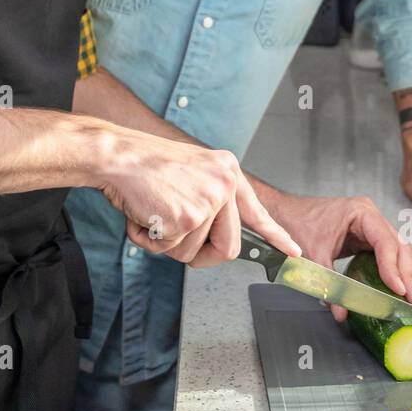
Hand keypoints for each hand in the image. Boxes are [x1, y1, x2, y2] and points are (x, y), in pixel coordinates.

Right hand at [98, 130, 301, 268]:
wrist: (119, 155)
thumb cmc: (146, 165)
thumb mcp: (192, 173)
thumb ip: (209, 201)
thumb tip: (217, 238)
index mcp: (227, 171)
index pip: (256, 211)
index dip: (275, 235)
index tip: (292, 251)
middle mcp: (224, 185)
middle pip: (228, 247)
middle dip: (201, 255)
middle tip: (175, 242)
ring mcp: (208, 202)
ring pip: (193, 252)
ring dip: (167, 243)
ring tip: (153, 213)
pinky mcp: (188, 218)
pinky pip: (170, 249)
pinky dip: (150, 240)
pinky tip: (144, 214)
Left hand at [262, 191, 411, 322]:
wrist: (285, 213)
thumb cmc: (298, 223)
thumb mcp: (314, 255)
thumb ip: (329, 285)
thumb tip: (341, 312)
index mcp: (361, 212)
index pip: (385, 242)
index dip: (394, 268)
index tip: (398, 290)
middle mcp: (371, 216)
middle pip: (399, 246)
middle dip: (407, 275)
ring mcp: (371, 226)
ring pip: (399, 251)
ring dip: (406, 275)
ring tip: (411, 299)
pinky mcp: (367, 237)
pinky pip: (387, 254)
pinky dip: (394, 272)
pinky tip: (398, 289)